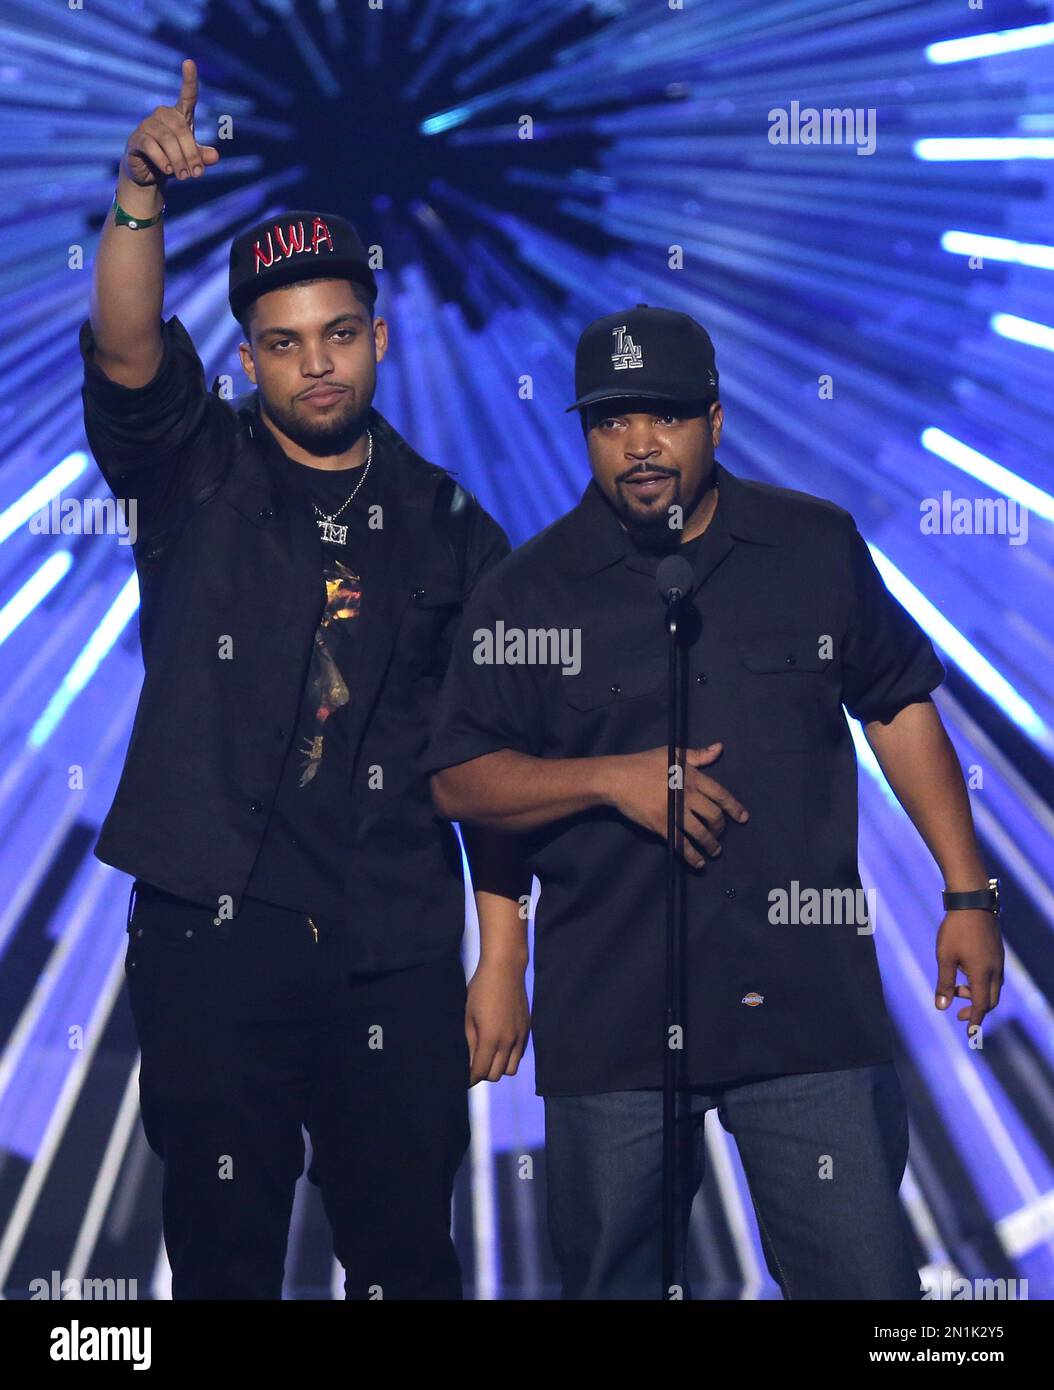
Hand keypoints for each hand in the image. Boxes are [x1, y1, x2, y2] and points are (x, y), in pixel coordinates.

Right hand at [121, 58, 219, 187]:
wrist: (149, 173)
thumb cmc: (174, 160)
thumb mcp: (191, 159)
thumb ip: (203, 156)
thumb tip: (215, 156)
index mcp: (180, 116)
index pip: (187, 95)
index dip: (188, 80)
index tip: (189, 62)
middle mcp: (163, 115)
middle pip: (182, 131)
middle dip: (191, 155)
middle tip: (196, 174)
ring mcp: (148, 125)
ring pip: (167, 140)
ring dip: (178, 161)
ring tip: (183, 176)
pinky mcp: (137, 139)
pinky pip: (151, 146)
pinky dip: (162, 160)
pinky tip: (168, 170)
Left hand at [465, 958, 530, 1085]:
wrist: (505, 969)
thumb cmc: (481, 990)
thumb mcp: (468, 1016)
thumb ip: (470, 1042)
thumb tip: (469, 1063)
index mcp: (491, 1038)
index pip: (480, 1072)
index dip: (470, 1079)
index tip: (464, 1078)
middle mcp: (508, 1041)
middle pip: (496, 1075)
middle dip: (483, 1074)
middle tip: (474, 1066)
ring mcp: (520, 1036)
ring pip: (511, 1069)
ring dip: (499, 1068)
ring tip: (488, 1057)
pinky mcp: (527, 1029)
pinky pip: (519, 1055)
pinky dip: (509, 1057)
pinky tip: (500, 1046)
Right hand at [603, 741, 748, 868]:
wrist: (617, 778)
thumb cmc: (643, 764)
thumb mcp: (672, 753)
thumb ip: (698, 755)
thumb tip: (719, 749)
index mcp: (693, 777)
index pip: (721, 795)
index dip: (734, 808)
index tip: (743, 818)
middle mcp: (687, 795)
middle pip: (714, 816)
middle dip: (721, 828)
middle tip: (720, 833)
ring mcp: (675, 811)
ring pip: (701, 833)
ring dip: (711, 844)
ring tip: (715, 851)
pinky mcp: (661, 825)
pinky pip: (681, 844)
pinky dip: (692, 856)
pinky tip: (698, 863)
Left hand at [935, 910, 1003, 1034]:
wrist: (972, 903)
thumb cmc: (956, 930)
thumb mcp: (945, 957)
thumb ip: (945, 983)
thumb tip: (941, 1007)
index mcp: (983, 974)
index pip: (981, 1006)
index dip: (975, 1021)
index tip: (971, 1034)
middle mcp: (995, 970)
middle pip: (989, 1000)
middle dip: (975, 1010)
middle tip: (958, 1014)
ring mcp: (998, 961)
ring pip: (992, 988)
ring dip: (976, 994)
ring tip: (956, 989)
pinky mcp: (997, 953)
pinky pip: (993, 976)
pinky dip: (980, 983)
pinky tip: (965, 973)